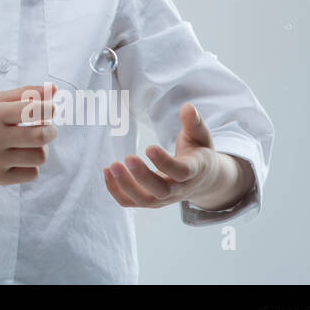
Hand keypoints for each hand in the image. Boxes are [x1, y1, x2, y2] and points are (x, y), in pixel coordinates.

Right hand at [0, 83, 59, 184]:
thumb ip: (25, 93)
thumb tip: (55, 89)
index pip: (33, 110)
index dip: (49, 108)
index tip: (51, 109)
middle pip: (41, 136)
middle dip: (51, 130)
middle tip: (46, 127)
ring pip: (40, 157)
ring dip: (41, 148)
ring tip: (30, 143)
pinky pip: (32, 174)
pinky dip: (31, 165)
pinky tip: (20, 157)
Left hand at [103, 102, 225, 208]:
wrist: (203, 180)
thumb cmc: (198, 153)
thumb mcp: (200, 137)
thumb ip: (194, 123)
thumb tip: (188, 107)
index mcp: (193, 171)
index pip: (180, 172)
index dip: (165, 162)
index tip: (149, 147)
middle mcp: (178, 189)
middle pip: (161, 190)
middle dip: (142, 176)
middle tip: (127, 158)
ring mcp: (163, 198)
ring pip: (144, 200)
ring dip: (126, 186)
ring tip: (112, 166)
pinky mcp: (150, 200)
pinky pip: (131, 202)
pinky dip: (117, 191)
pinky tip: (107, 172)